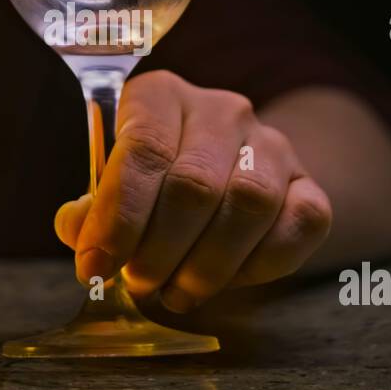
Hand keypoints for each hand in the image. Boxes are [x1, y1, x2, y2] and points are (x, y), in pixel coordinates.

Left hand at [54, 70, 332, 311]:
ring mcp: (272, 144)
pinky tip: (228, 281)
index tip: (96, 266)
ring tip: (177, 293)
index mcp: (161, 96)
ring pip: (249, 204)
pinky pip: (300, 224)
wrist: (227, 177)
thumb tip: (82, 236)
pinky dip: (259, 265)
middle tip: (140, 284)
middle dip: (159, 249)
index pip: (143, 150)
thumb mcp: (113, 188)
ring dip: (207, 265)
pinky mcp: (308, 183)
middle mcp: (221, 110)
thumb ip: (92, 212)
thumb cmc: (154, 186)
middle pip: (195, 184)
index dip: (119, 217)